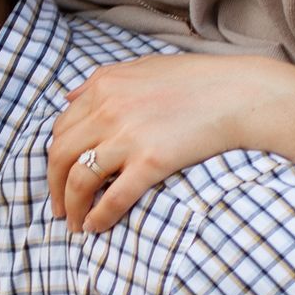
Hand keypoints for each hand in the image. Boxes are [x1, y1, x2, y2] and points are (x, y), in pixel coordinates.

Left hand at [48, 54, 294, 235]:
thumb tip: (68, 96)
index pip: (61, 128)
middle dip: (54, 187)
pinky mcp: (151, 161)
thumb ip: (101, 80)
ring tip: (75, 224)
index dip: (55, 158)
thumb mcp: (142, 67)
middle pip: (61, 156)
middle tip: (59, 208)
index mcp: (104, 85)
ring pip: (80, 180)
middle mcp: (108, 109)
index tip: (59, 177)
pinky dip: (99, 216)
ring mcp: (128, 136)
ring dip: (72, 207)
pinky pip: (113, 197)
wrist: (240, 94)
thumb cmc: (196, 81)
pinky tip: (96, 228)